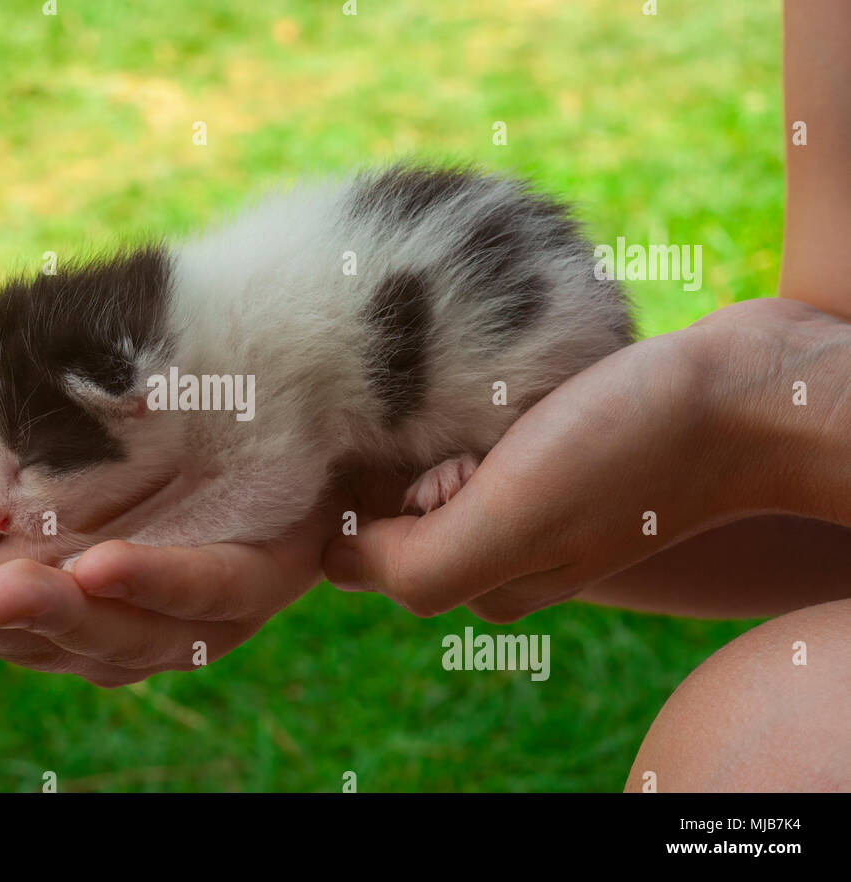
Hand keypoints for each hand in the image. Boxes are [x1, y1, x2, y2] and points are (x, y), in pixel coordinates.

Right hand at [0, 461, 332, 686]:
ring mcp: (188, 613)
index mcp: (57, 603)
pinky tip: (103, 563)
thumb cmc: (138, 446)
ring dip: (55, 610)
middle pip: (40, 635)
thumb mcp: (31, 466)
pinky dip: (154, 581)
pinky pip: (204, 589)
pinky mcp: (256, 578)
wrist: (265, 401)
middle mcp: (117, 623)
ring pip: (117, 631)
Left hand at [322, 297, 850, 622]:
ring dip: (453, 421)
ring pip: (429, 451)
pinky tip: (530, 394)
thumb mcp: (510, 522)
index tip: (460, 465)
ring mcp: (524, 495)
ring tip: (522, 415)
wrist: (745, 390)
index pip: (365, 541)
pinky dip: (479, 401)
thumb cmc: (624, 452)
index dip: (389, 495)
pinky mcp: (544, 445)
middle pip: (392, 493)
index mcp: (481, 581)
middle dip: (421, 454)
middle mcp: (497, 546)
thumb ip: (415, 564)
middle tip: (498, 435)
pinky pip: (475, 423)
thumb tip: (336, 559)